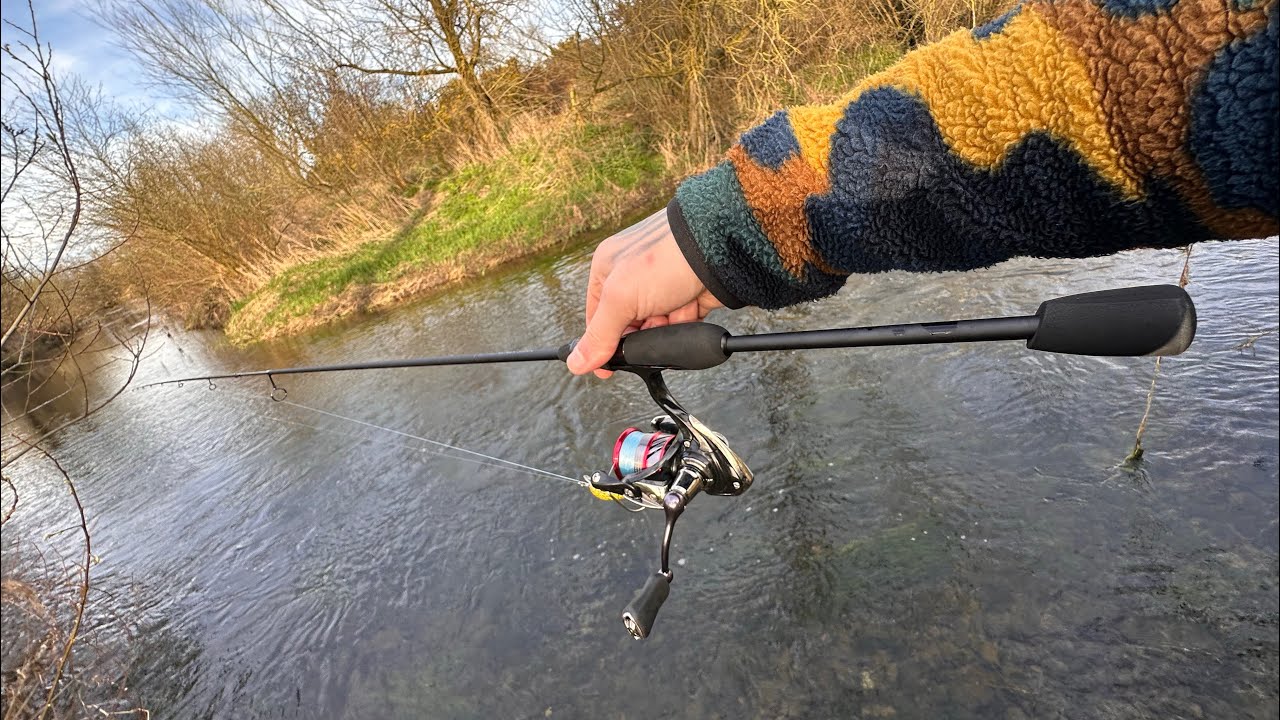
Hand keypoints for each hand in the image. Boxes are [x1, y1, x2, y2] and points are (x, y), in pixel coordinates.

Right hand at [568, 208, 722, 377]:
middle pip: (628, 326)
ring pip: (656, 327)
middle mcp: (633, 276)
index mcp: (607, 269)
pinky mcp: (687, 294)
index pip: (596, 318)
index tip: (608, 368)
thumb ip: (600, 334)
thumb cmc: (666, 257)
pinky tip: (690, 305)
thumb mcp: (621, 298)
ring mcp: (661, 285)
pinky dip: (686, 319)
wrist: (718, 249)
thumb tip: (577, 362)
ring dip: (666, 326)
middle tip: (650, 323)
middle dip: (643, 331)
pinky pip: (680, 323)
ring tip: (674, 309)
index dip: (602, 344)